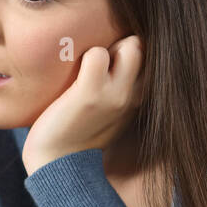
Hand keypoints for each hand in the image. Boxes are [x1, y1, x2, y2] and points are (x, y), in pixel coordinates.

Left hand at [22, 35, 143, 174]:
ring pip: (131, 45)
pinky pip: (97, 54)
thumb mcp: (106, 111)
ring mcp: (115, 94)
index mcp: (137, 98)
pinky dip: (84, 54)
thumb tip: (107, 56)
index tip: (106, 57)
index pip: (150, 56)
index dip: (128, 49)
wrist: (55, 165)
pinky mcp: (90, 94)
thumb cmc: (74, 133)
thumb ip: (115, 87)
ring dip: (104, 46)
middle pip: (144, 45)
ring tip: (83, 64)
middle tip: (93, 58)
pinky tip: (70, 71)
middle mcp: (133, 95)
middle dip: (120, 41)